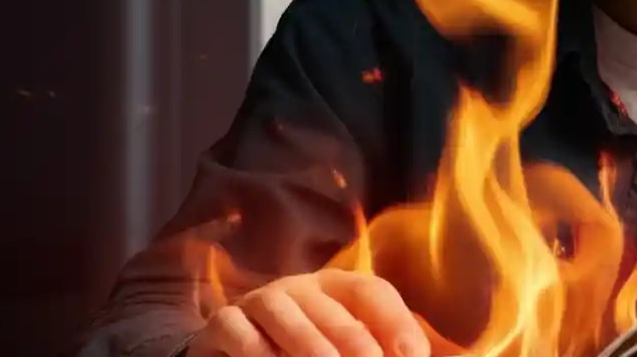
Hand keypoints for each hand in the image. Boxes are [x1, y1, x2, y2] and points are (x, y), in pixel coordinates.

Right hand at [188, 268, 430, 356]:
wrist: (231, 352)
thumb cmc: (302, 350)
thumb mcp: (346, 348)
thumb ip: (390, 350)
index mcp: (335, 288)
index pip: (370, 291)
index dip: (394, 320)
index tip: (415, 356)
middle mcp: (298, 288)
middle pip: (330, 305)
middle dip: (354, 337)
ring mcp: (258, 302)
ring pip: (282, 311)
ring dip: (306, 341)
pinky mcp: (220, 323)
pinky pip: (236, 328)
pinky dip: (253, 348)